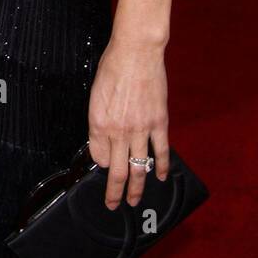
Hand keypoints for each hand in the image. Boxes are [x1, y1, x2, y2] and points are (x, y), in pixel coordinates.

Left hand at [87, 38, 169, 208]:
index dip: (100, 165)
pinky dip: (161, 167)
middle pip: (117, 171)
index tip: (103, 170)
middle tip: (113, 204)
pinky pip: (160, 152)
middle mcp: (118, 130)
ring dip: (136, 189)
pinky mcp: (159, 123)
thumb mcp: (95, 95)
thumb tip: (101, 144)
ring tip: (134, 201)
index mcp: (98, 122)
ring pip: (138, 168)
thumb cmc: (113, 68)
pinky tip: (161, 177)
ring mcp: (140, 129)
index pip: (98, 156)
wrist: (136, 52)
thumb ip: (98, 122)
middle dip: (114, 192)